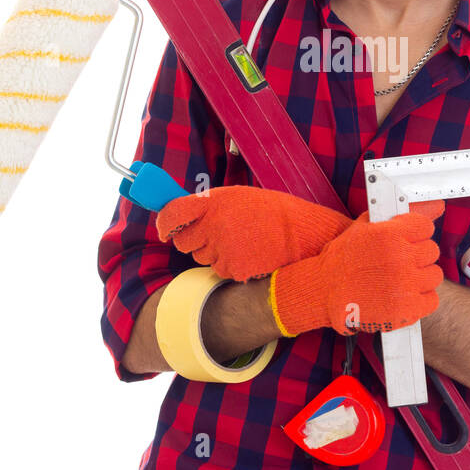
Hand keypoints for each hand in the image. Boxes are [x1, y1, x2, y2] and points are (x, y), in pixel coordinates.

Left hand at [155, 186, 353, 280]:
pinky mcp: (232, 269)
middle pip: (184, 242)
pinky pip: (221, 271)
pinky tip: (251, 255)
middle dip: (194, 240)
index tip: (165, 229)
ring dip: (215, 253)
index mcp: (214, 201)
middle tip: (215, 235)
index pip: (172, 212)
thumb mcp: (241, 198)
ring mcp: (222, 249)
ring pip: (203, 258)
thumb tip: (185, 214)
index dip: (164, 223)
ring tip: (243, 242)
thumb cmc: (275, 214)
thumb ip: (211, 206)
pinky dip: (231, 266)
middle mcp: (213, 225)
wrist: (304, 235)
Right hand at [270, 200, 445, 335]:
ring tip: (401, 280)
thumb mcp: (363, 228)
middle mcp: (401, 257)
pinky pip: (432, 300)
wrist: (324, 292)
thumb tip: (432, 205)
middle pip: (431, 251)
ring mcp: (406, 284)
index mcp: (391, 233)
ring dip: (420, 277)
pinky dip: (421, 300)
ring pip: (434, 275)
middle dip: (417, 256)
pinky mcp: (407, 308)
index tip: (408, 241)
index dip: (416, 234)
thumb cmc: (342, 259)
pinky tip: (404, 296)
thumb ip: (395, 217)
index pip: (425, 227)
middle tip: (400, 262)